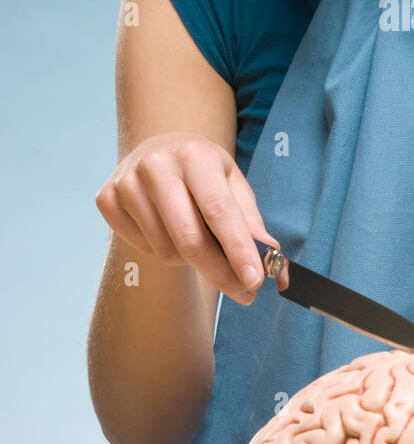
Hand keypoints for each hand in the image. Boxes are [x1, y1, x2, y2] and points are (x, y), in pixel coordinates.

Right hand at [95, 131, 289, 302]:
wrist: (158, 150)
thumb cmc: (204, 173)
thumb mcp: (233, 186)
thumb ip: (252, 225)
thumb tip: (277, 266)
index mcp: (195, 155)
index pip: (219, 211)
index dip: (239, 250)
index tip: (256, 282)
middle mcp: (156, 164)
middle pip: (190, 238)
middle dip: (221, 273)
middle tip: (245, 294)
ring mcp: (126, 181)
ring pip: (166, 249)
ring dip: (191, 261)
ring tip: (199, 240)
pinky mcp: (106, 198)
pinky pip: (143, 248)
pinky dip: (163, 252)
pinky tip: (167, 229)